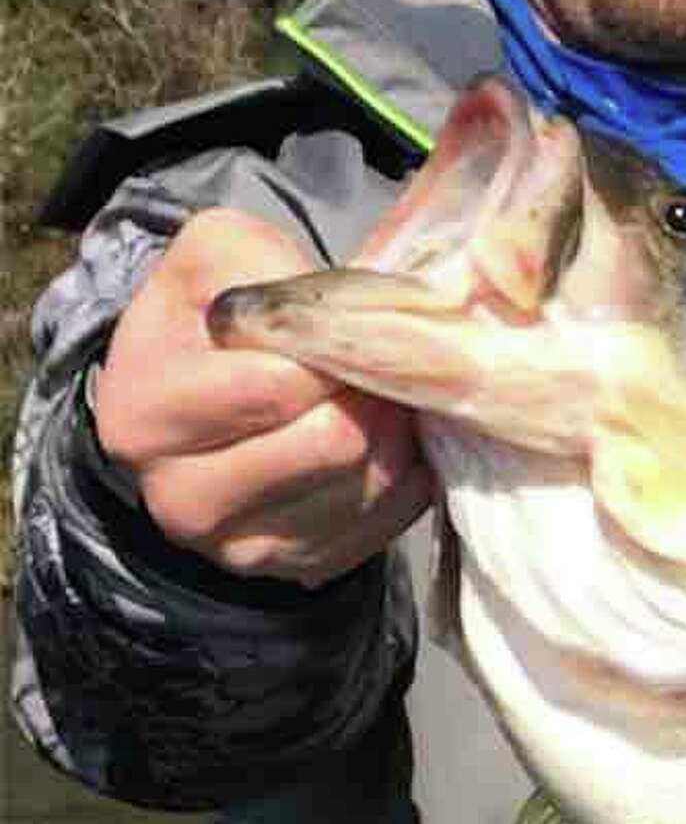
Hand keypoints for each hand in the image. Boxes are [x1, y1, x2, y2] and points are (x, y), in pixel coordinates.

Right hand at [91, 209, 432, 585]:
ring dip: (391, 429)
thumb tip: (324, 318)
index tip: (336, 328)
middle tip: (367, 362)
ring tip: (373, 394)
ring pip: (365, 483)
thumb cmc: (213, 317)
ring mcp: (242, 547)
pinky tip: (383, 436)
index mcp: (145, 415)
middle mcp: (182, 497)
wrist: (205, 395)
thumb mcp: (213, 256)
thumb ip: (258, 263)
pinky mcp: (301, 567)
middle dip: (365, 390)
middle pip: (328, 443)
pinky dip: (401, 472)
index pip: (272, 387)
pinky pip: (387, 520)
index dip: (326, 349)